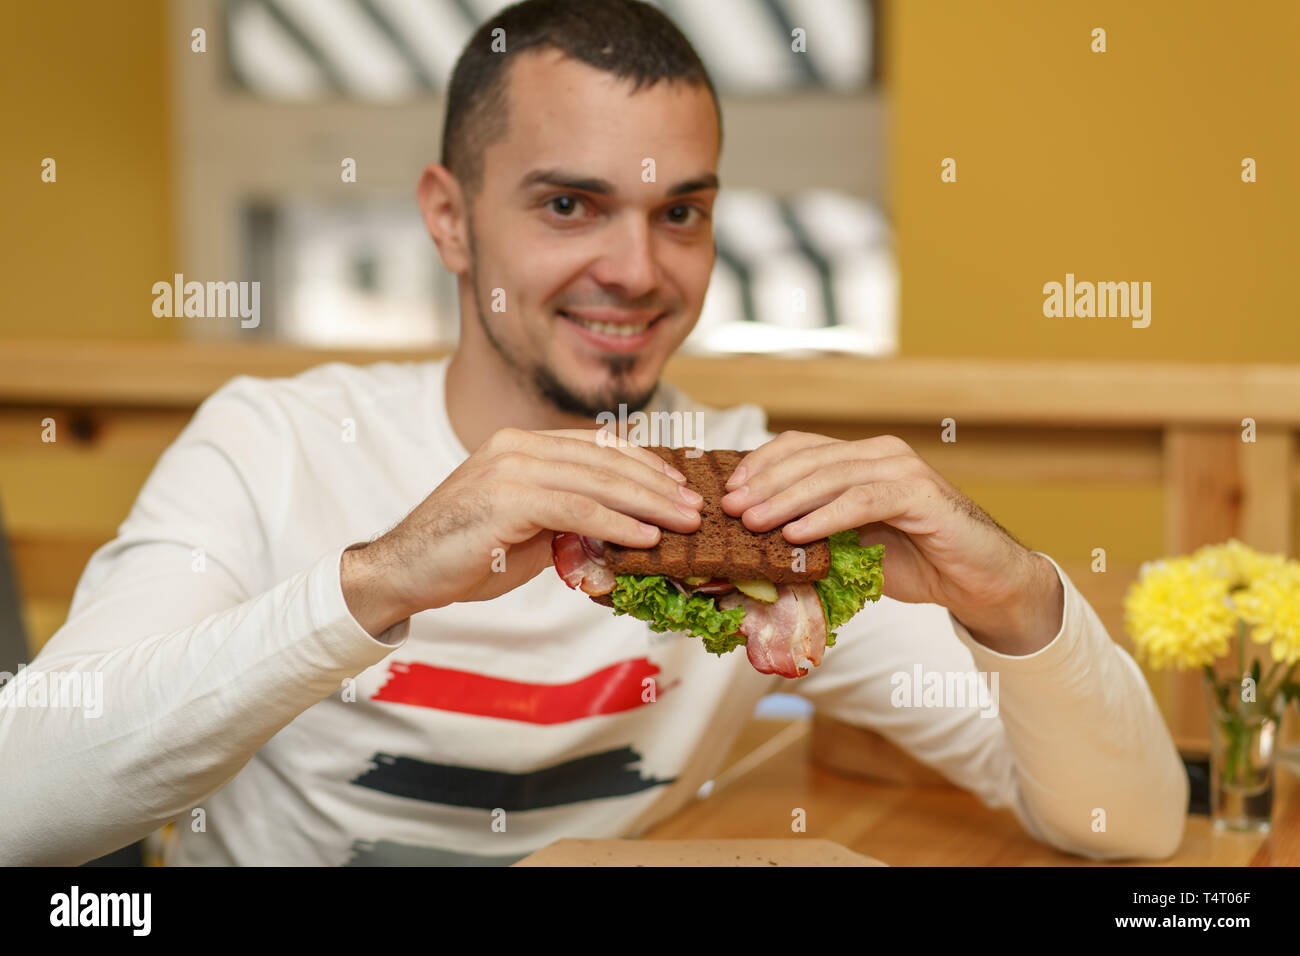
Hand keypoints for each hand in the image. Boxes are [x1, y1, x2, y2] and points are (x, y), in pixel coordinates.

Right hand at [342, 427, 701, 634]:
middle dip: (657, 486)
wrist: (403, 572)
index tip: (680, 487)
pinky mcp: (507, 498)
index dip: (645, 466)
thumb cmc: (464, 555)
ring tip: (684, 524)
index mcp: (522, 445)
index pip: (599, 447)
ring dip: (648, 504)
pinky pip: (577, 510)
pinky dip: (617, 524)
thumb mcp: (528, 531)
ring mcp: (510, 468)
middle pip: (606, 461)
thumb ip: (571, 521)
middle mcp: (517, 446)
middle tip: (696, 508)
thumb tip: (625, 533)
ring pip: (598, 482)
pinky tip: (646, 537)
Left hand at [718, 431, 1062, 652]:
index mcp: (860, 458)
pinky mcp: (919, 495)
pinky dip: (826, 517)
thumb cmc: (914, 563)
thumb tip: (754, 548)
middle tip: (731, 509)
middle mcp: (879, 454)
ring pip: (831, 476)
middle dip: (763, 484)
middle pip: (808, 458)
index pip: (799, 447)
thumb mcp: (851, 548)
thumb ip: (812, 537)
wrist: (979, 581)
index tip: (729, 491)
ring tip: (754, 522)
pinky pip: (863, 501)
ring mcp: (901, 470)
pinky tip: (797, 533)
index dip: (760, 464)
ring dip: (787, 499)